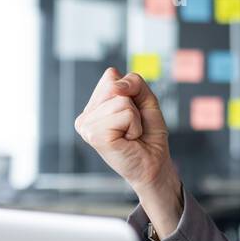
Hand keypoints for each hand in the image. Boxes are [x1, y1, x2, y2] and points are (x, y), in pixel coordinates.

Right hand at [75, 70, 180, 234]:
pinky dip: (135, 126)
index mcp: (92, 107)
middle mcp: (85, 117)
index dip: (132, 93)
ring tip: (130, 135)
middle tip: (132, 127)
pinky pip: (125, 113)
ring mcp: (87, 127)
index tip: (132, 115)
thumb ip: (133, 82)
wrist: (154, 163)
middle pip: (115, 86)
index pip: (111, 77)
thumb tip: (116, 84)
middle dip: (134, 106)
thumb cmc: (148, 135)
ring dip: (135, 119)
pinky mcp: (95, 136)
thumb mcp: (145, 99)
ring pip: (121, 101)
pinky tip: (128, 140)